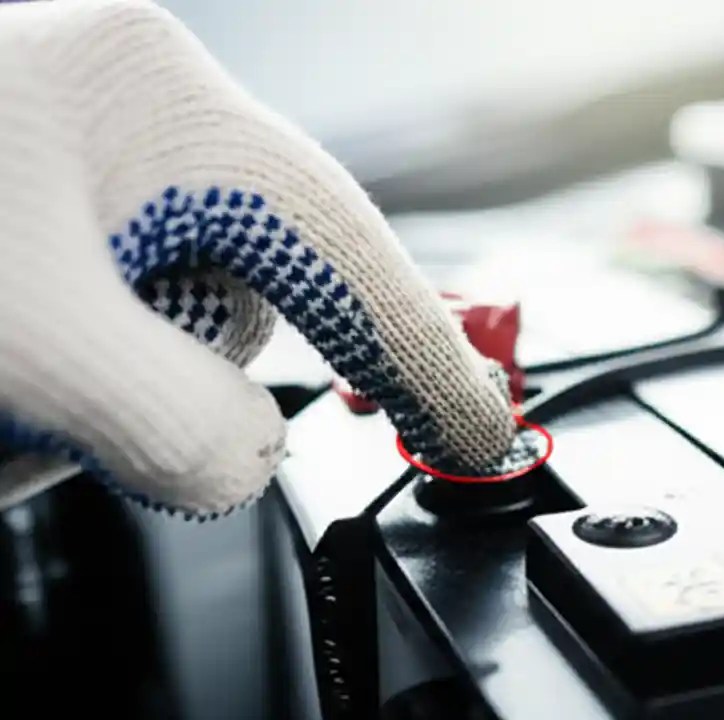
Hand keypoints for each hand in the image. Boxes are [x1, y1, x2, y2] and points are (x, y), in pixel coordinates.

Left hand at [0, 0, 516, 516]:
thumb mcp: (26, 346)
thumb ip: (177, 422)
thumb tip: (252, 454)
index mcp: (168, 107)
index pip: (352, 257)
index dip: (432, 362)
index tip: (482, 438)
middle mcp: (139, 106)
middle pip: (244, 300)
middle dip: (173, 382)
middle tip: (54, 406)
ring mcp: (82, 139)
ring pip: (162, 314)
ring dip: (93, 384)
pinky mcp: (37, 183)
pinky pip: (100, 301)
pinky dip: (59, 362)